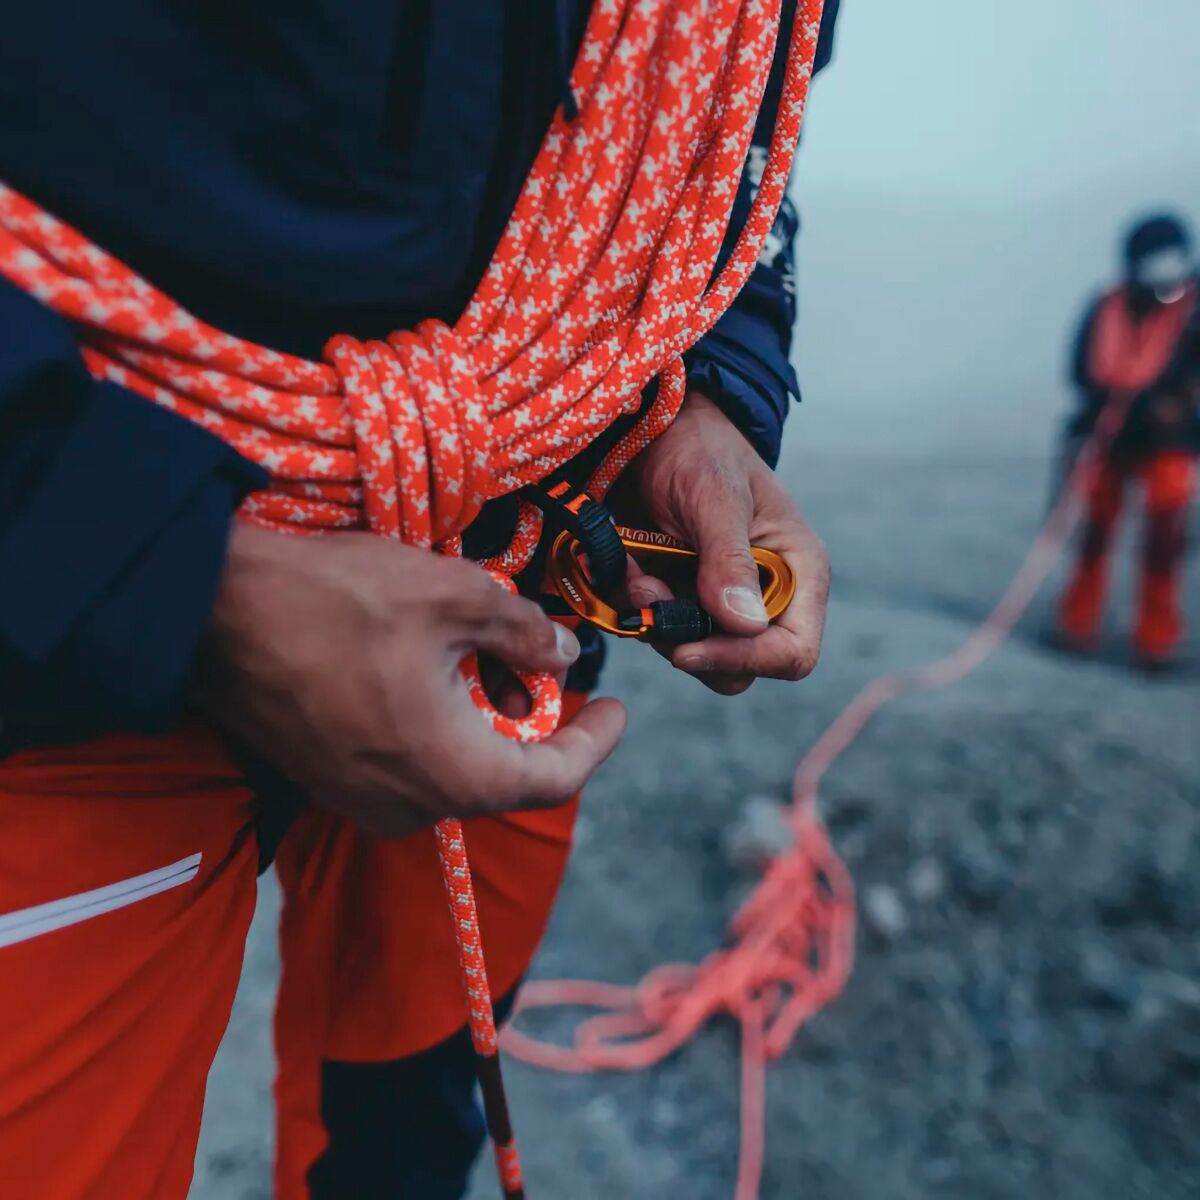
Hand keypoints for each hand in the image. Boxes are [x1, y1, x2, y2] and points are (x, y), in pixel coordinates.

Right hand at [194, 524, 626, 836]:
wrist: (209, 610)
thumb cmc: (335, 600)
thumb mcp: (453, 596)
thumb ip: (523, 631)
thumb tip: (563, 651)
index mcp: (453, 772)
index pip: (553, 780)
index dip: (596, 743)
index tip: (620, 709)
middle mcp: (411, 806)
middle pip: (505, 775)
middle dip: (536, 717)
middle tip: (539, 655)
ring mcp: (364, 801)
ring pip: (458, 767)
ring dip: (486, 715)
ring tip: (482, 648)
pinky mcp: (331, 781)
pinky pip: (412, 764)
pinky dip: (442, 723)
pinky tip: (432, 667)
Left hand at [626, 391, 829, 694]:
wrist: (651, 430)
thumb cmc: (698, 448)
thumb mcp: (715, 496)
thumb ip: (728, 559)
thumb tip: (744, 626)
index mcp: (797, 572)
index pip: (793, 652)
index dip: (746, 659)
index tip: (689, 647)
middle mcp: (765, 597)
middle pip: (738, 668)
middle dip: (688, 641)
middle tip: (651, 595)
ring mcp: (719, 602)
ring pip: (692, 654)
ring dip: (655, 623)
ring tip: (638, 571)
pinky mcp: (679, 599)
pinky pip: (658, 632)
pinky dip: (635, 608)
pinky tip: (629, 566)